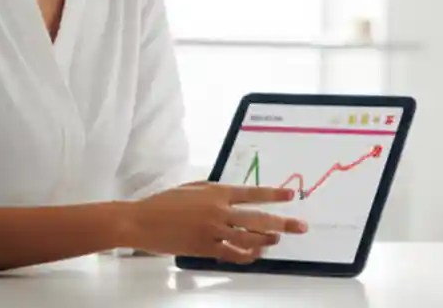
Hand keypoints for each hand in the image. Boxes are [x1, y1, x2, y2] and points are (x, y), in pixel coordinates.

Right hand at [123, 182, 308, 263]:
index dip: (273, 195)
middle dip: (283, 222)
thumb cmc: (165, 202)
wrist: (141, 221)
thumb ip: (216, 191)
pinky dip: (247, 254)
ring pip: (249, 238)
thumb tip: (235, 195)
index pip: (252, 193)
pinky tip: (256, 254)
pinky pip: (232, 254)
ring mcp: (212, 231)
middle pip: (258, 218)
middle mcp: (218, 211)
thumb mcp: (193, 188)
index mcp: (216, 192)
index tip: (291, 196)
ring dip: (266, 239)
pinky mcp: (204, 249)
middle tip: (301, 226)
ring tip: (276, 239)